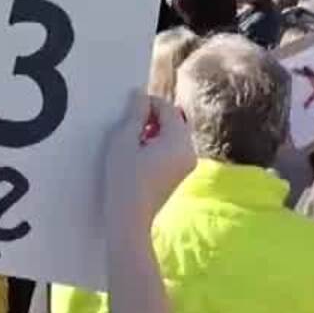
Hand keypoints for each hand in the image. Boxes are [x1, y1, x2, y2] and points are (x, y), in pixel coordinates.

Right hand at [105, 91, 195, 230]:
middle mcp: (190, 151)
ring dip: (154, 131)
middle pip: (173, 120)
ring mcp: (187, 164)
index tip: (128, 112)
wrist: (130, 218)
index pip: (167, 108)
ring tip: (133, 144)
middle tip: (130, 129)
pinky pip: (173, 148)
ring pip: (173, 134)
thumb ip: (135, 113)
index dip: (147, 104)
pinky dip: (158, 145)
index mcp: (179, 141)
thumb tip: (141, 94)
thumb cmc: (124, 179)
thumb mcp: (124, 140)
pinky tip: (140, 156)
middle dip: (152, 118)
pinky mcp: (180, 173)